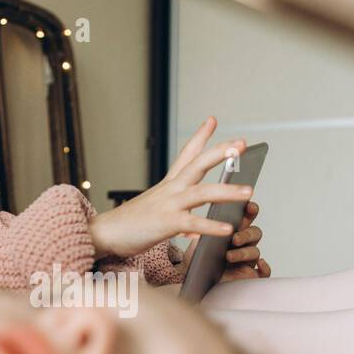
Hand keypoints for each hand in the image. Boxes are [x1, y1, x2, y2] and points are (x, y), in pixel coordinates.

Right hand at [89, 116, 253, 258]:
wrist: (104, 233)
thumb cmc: (129, 223)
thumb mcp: (155, 209)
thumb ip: (176, 211)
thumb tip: (192, 223)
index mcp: (168, 184)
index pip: (186, 154)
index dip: (200, 137)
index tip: (213, 120)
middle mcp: (170, 189)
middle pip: (198, 163)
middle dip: (221, 152)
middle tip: (242, 143)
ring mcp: (168, 204)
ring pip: (202, 192)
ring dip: (227, 191)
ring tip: (249, 192)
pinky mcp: (165, 223)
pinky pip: (193, 224)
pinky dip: (211, 226)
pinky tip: (228, 229)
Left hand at [182, 199, 270, 281]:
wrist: (192, 281)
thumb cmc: (197, 260)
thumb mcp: (198, 242)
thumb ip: (208, 230)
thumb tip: (215, 221)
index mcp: (232, 230)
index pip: (247, 216)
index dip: (251, 210)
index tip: (248, 207)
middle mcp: (243, 243)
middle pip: (255, 233)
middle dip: (246, 234)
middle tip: (234, 239)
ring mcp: (247, 260)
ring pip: (255, 252)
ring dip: (244, 252)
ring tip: (229, 256)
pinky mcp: (249, 276)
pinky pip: (264, 273)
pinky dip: (265, 268)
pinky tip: (260, 264)